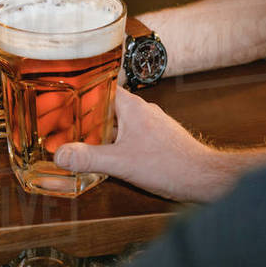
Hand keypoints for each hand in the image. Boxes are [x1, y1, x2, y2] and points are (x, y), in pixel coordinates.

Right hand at [53, 87, 223, 201]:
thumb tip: (61, 156)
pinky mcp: (158, 140)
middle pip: (107, 107)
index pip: (101, 88)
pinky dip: (117, 143)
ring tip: (83, 143)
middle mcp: (143, 111)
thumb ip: (89, 159)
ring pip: (120, 123)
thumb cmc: (171, 165)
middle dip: (87, 116)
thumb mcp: (121, 163)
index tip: (64, 97)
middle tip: (66, 125)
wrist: (204, 178)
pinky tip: (111, 158)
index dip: (81, 92)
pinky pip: (131, 136)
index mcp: (132, 107)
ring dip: (103, 132)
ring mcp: (152, 125)